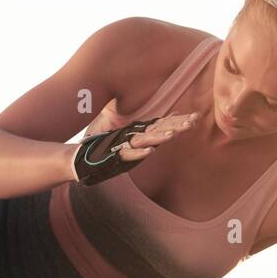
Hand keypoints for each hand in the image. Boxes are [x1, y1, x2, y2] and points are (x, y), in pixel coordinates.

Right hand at [71, 111, 197, 185]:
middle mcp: (132, 137)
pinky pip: (127, 155)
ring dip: (158, 137)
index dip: (178, 121)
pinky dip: (138, 154)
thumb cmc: (108, 150)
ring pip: (143, 140)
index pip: (161, 125)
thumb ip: (152, 130)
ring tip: (173, 135)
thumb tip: (173, 118)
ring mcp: (123, 145)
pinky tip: (150, 153)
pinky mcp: (113, 156)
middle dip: (175, 126)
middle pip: (157, 130)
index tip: (195, 118)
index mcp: (138, 133)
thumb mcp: (132, 140)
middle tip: (193, 122)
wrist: (81, 159)